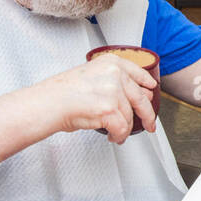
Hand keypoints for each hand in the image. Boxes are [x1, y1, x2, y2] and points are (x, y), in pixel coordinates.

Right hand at [38, 56, 157, 142]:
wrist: (48, 103)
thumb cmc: (61, 93)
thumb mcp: (89, 75)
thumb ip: (111, 80)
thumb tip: (130, 96)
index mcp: (110, 63)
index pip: (138, 72)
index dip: (147, 84)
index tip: (152, 90)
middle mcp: (114, 74)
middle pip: (141, 97)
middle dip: (147, 114)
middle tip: (150, 123)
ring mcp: (113, 91)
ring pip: (130, 116)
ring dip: (125, 128)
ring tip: (117, 133)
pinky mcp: (109, 110)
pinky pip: (122, 128)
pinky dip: (119, 136)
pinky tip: (114, 137)